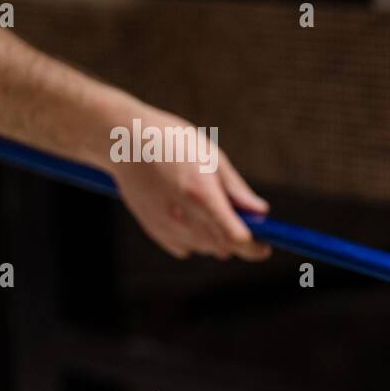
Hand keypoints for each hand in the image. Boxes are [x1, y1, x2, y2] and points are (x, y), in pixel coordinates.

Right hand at [107, 109, 271, 260]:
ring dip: (217, 240)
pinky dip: (195, 240)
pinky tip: (191, 216)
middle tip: (246, 223)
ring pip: (205, 249)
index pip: (235, 237)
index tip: (266, 246)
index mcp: (201, 195)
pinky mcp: (153, 230)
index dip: (254, 247)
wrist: (123, 141)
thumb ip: (237, 189)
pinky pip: (184, 248)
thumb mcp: (212, 157)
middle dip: (239, 242)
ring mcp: (166, 226)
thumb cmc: (173, 142)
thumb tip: (261, 212)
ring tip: (212, 211)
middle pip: (223, 248)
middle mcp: (182, 216)